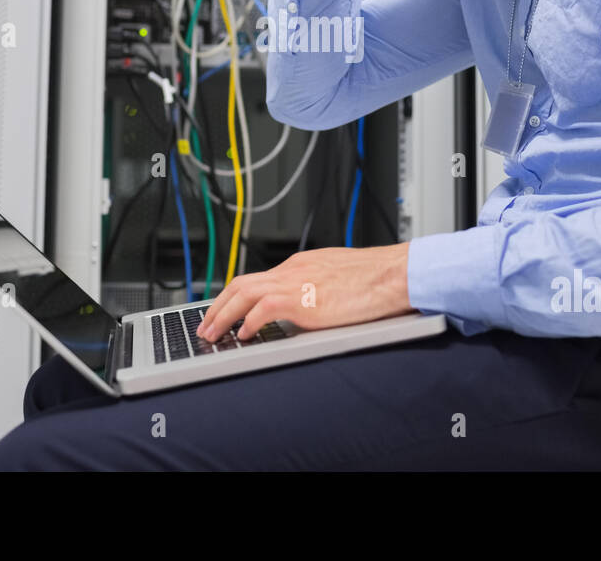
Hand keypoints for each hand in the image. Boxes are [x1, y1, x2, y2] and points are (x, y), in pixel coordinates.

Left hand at [196, 242, 412, 340]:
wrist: (394, 274)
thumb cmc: (376, 278)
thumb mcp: (338, 277)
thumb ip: (318, 286)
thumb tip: (311, 303)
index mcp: (300, 264)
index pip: (257, 279)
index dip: (235, 296)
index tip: (224, 310)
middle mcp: (292, 270)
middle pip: (241, 283)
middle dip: (218, 305)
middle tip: (206, 325)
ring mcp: (296, 283)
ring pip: (244, 293)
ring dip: (223, 315)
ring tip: (212, 334)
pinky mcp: (303, 300)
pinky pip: (263, 310)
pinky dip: (248, 322)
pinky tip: (243, 336)